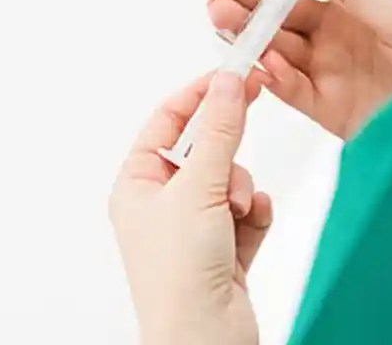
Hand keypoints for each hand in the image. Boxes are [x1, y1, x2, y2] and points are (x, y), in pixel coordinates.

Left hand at [110, 72, 273, 344]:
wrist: (205, 339)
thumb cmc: (179, 276)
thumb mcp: (199, 188)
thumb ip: (219, 130)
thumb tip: (228, 83)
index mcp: (136, 185)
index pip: (166, 120)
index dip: (200, 93)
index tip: (235, 73)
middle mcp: (161, 204)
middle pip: (205, 147)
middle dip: (227, 149)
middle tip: (253, 103)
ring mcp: (193, 227)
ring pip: (232, 178)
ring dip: (242, 189)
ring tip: (235, 213)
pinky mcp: (223, 248)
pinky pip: (249, 209)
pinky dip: (254, 214)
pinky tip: (249, 228)